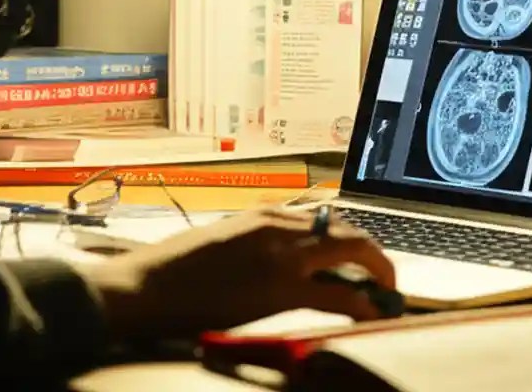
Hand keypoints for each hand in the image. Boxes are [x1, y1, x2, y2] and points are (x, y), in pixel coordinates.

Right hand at [81, 207, 396, 341]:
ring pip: (353, 254)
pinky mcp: (278, 288)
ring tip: (386, 300)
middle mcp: (279, 225)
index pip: (329, 220)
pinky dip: (363, 306)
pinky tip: (371, 318)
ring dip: (377, 278)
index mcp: (266, 214)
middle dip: (377, 259)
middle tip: (388, 284)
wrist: (143, 286)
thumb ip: (262, 246)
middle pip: (350, 233)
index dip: (355, 243)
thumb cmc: (174, 272)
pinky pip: (340, 295)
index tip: (364, 265)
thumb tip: (296, 266)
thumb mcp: (226, 243)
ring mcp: (281, 254)